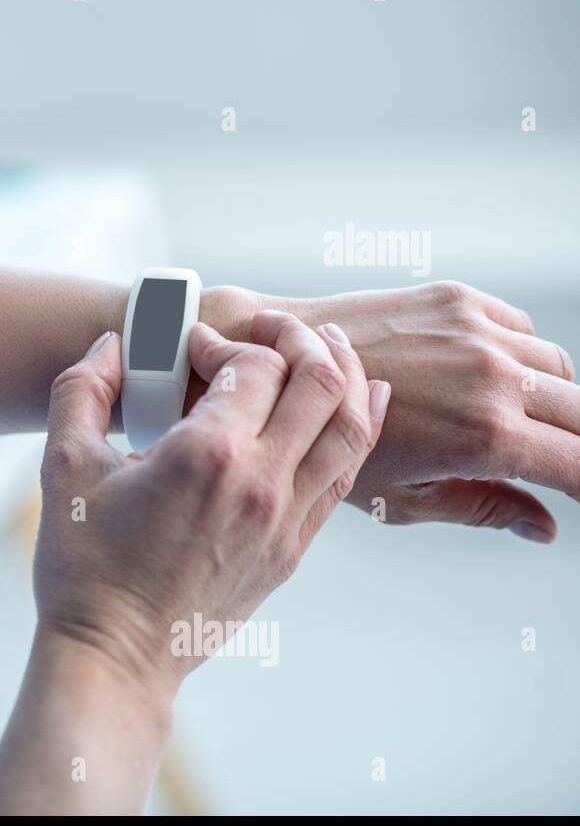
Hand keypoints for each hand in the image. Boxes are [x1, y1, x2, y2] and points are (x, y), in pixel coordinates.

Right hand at [34, 311, 389, 686]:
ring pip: (354, 426)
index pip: (255, 363)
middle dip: (302, 338)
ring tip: (327, 347)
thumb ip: (81, 391)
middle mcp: (261, 482)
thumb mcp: (62, 467)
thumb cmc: (84, 566)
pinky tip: (358, 404)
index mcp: (207, 455)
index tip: (193, 349)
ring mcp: (286, 519)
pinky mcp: (292, 549)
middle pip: (322, 381)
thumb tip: (110, 346)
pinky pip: (347, 475)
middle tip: (272, 327)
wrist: (116, 655)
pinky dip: (360, 427)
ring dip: (346, 375)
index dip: (227, 339)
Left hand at [200, 282, 575, 541]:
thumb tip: (543, 527)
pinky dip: (524, 354)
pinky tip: (500, 378)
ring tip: (532, 427)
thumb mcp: (401, 496)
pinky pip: (521, 327)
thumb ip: (481, 507)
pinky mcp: (457, 298)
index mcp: (485, 435)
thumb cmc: (320, 438)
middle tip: (565, 467)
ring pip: (560, 368)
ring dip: (558, 399)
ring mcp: (477, 331)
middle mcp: (493, 376)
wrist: (275, 360)